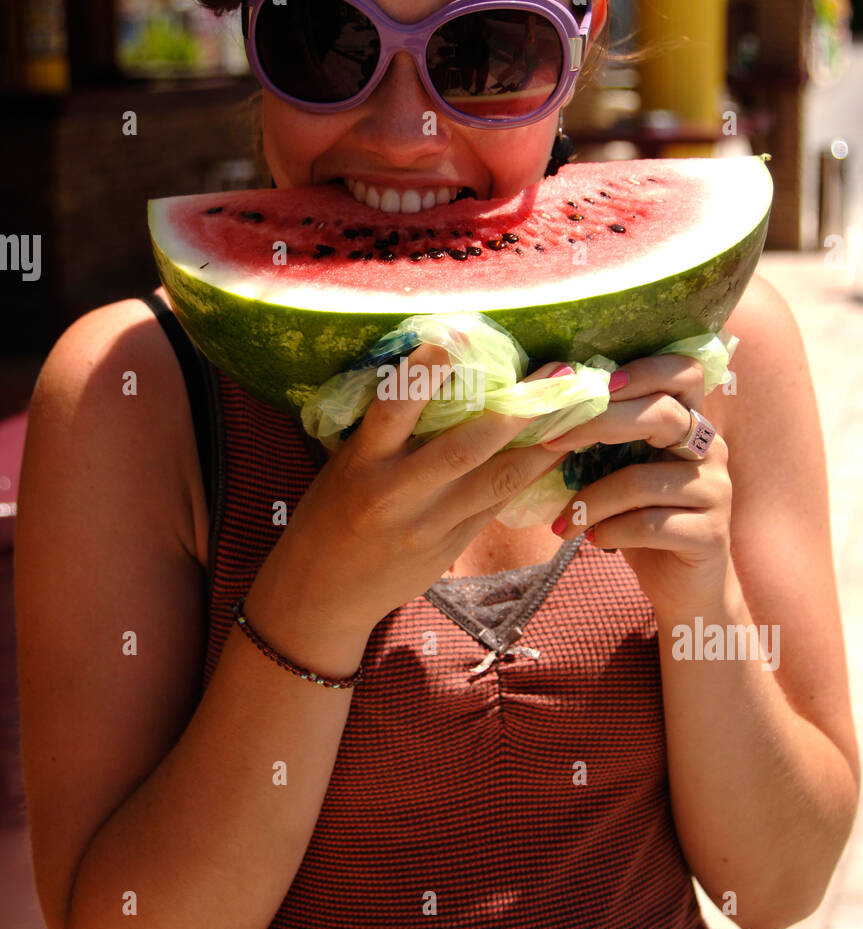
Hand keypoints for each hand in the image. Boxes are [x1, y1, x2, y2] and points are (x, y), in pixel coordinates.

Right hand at [277, 345, 570, 635]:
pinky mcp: (452, 548)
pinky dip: (531, 475)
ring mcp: (430, 526)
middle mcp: (397, 494)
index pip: (393, 408)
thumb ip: (384, 428)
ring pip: (498, 481)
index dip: (426, 371)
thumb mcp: (344, 463)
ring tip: (579, 413)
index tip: (461, 334)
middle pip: (466, 447)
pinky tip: (559, 450)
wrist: (323, 594)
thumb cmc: (330, 512)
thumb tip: (432, 369)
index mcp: (362, 463)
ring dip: (544, 445)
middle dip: (517, 409)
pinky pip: (499, 505)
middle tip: (558, 375)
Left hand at [542, 354, 733, 617]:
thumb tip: (542, 408)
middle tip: (549, 442)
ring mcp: (716, 490)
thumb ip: (604, 439)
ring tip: (563, 520)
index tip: (590, 385)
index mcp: (690, 423)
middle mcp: (710, 449)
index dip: (640, 371)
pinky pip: (648, 524)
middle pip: (661, 414)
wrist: (682, 586)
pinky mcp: (711, 533)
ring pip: (641, 480)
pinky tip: (591, 540)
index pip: (682, 372)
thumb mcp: (621, 471)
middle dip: (598, 424)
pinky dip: (609, 531)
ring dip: (590, 500)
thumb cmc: (640, 519)